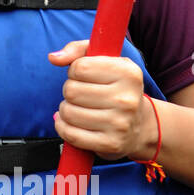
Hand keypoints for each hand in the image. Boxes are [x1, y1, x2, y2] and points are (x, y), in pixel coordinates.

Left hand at [48, 40, 151, 161]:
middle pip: (71, 90)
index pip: (79, 67)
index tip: (84, 76)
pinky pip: (70, 134)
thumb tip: (54, 57)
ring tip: (80, 109)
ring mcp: (120, 123)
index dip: (75, 71)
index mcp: (128, 73)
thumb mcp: (104, 60)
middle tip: (82, 95)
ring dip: (66, 109)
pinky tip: (72, 123)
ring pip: (68, 112)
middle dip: (70, 91)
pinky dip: (63, 127)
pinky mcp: (110, 144)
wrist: (139, 125)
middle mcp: (127, 99)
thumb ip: (78, 50)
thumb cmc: (116, 87)